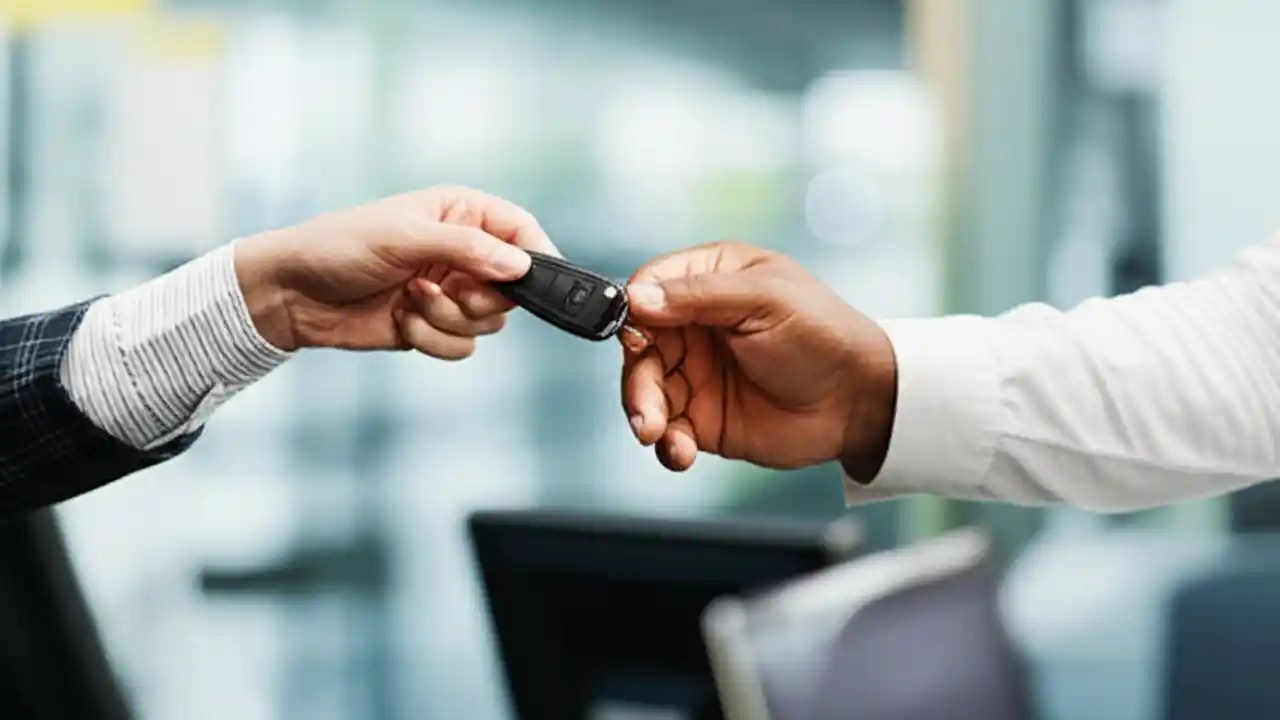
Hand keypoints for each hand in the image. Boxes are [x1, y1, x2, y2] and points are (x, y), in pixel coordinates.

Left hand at [233, 186, 555, 356]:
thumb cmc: (339, 247)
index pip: (522, 231)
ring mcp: (450, 292)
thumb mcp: (404, 237)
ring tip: (409, 300)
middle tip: (445, 288)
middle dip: (477, 298)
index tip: (532, 281)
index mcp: (462, 213)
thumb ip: (467, 248)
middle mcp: (463, 253)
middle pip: (511, 288)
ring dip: (448, 320)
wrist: (292, 295)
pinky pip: (463, 346)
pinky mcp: (434, 326)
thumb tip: (520, 267)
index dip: (535, 257)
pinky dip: (433, 341)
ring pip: (488, 323)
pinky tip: (401, 322)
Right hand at [620, 241, 897, 478]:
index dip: (634, 310)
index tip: (634, 336)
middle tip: (646, 406)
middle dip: (636, 378)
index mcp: (710, 280)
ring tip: (657, 433)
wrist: (858, 403)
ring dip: (644, 413)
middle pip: (639, 345)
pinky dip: (666, 444)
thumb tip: (637, 296)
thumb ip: (699, 295)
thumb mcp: (764, 299)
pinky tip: (679, 451)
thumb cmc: (823, 336)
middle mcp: (696, 325)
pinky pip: (667, 430)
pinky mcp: (702, 418)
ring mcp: (696, 373)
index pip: (650, 287)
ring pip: (645, 390)